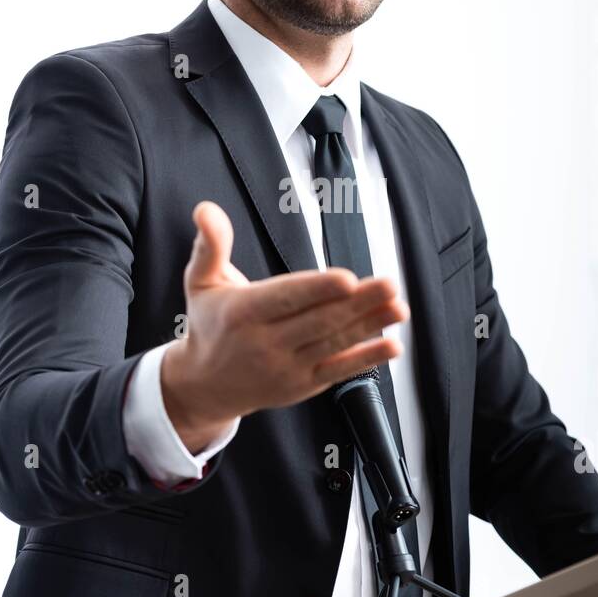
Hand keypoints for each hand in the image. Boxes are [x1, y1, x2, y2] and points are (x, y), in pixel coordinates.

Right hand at [160, 200, 409, 449]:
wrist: (204, 386)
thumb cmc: (209, 326)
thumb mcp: (199, 282)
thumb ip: (210, 245)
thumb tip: (207, 209)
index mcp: (242, 313)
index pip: (285, 298)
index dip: (318, 289)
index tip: (347, 279)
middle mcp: (265, 344)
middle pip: (318, 320)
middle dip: (358, 303)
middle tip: (389, 284)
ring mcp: (287, 368)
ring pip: (333, 344)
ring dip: (370, 326)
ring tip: (398, 308)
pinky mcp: (303, 386)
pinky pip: (338, 371)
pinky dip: (367, 359)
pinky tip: (392, 346)